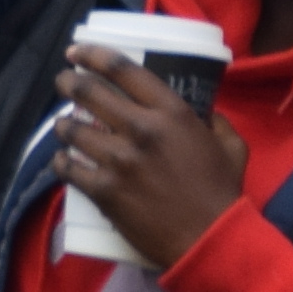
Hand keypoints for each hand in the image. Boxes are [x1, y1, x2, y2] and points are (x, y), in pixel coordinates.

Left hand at [56, 44, 253, 271]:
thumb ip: (216, 122)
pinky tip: (62, 160)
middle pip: (90, 92)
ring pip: (73, 130)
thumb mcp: (231, 146)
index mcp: (171, 112)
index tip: (76, 51)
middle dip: (69, 82)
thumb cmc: (222, 193)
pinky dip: (62, 162)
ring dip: (62, 125)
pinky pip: (69, 169)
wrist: (209, 240)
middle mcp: (141, 129)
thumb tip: (206, 112)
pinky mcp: (105, 191)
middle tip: (63, 82)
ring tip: (62, 125)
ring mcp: (119, 161)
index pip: (122, 69)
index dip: (93, 54)